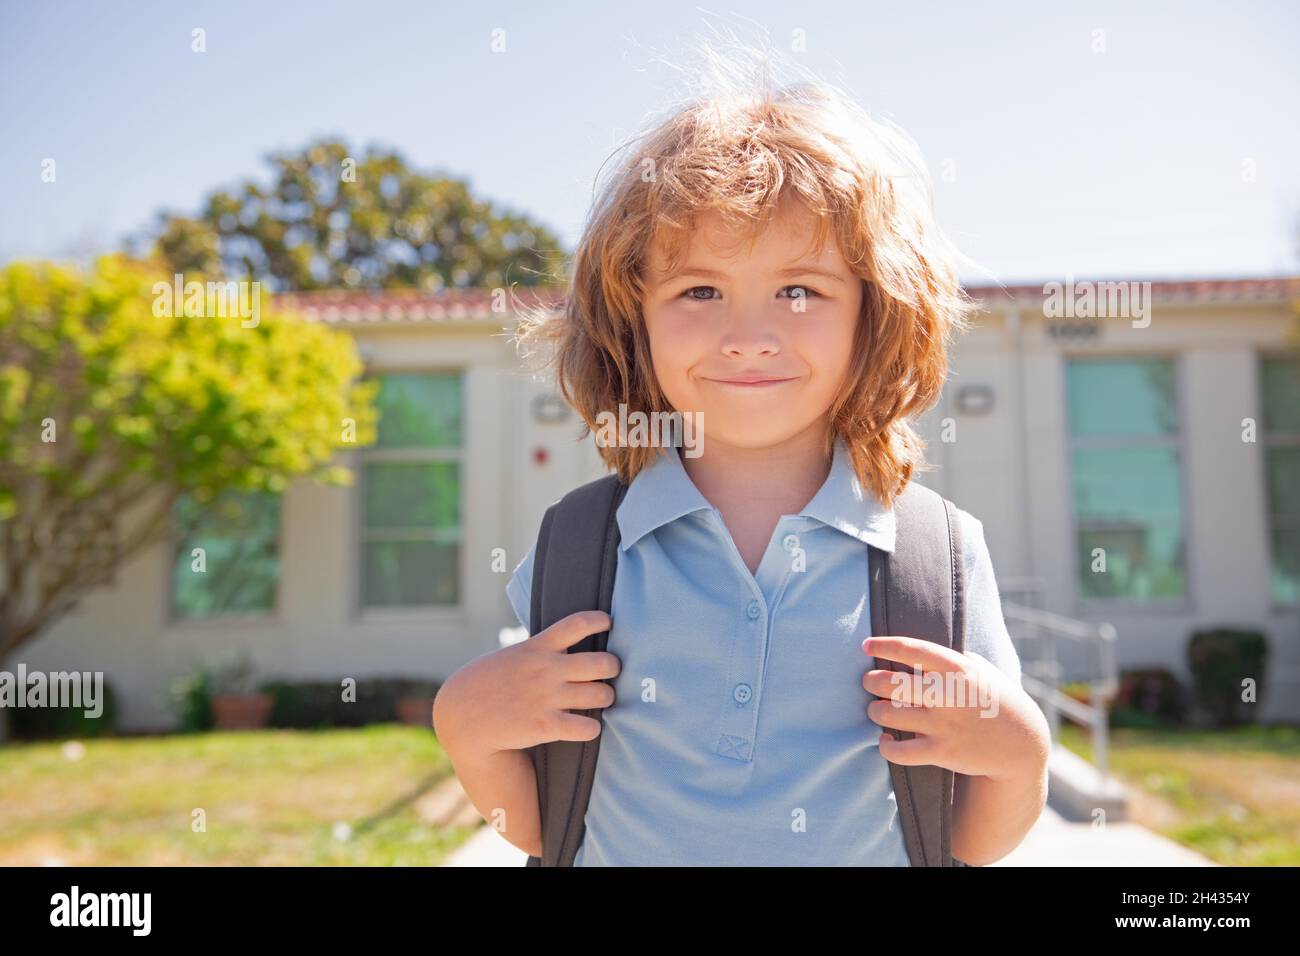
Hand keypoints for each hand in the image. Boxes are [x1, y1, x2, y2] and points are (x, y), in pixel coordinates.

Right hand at [435, 610, 620, 756]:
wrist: (461, 716)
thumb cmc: (488, 683)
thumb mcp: (512, 655)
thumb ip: (539, 649)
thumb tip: (565, 643)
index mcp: (538, 648)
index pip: (578, 624)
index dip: (600, 620)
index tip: (608, 623)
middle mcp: (546, 670)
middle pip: (602, 663)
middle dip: (612, 667)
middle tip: (610, 671)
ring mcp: (547, 698)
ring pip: (602, 695)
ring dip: (606, 697)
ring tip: (599, 699)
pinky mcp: (545, 726)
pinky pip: (588, 728)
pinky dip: (592, 728)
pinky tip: (586, 727)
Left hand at [860, 635, 1046, 782]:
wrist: (1021, 742)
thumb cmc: (994, 698)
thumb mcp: (979, 668)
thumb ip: (949, 658)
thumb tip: (912, 649)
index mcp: (956, 668)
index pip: (911, 649)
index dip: (883, 645)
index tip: (866, 645)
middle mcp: (948, 694)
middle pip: (889, 683)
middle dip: (870, 681)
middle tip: (869, 682)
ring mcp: (944, 725)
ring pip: (887, 715)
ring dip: (874, 711)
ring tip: (877, 709)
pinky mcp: (942, 752)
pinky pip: (899, 751)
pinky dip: (885, 745)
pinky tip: (886, 739)